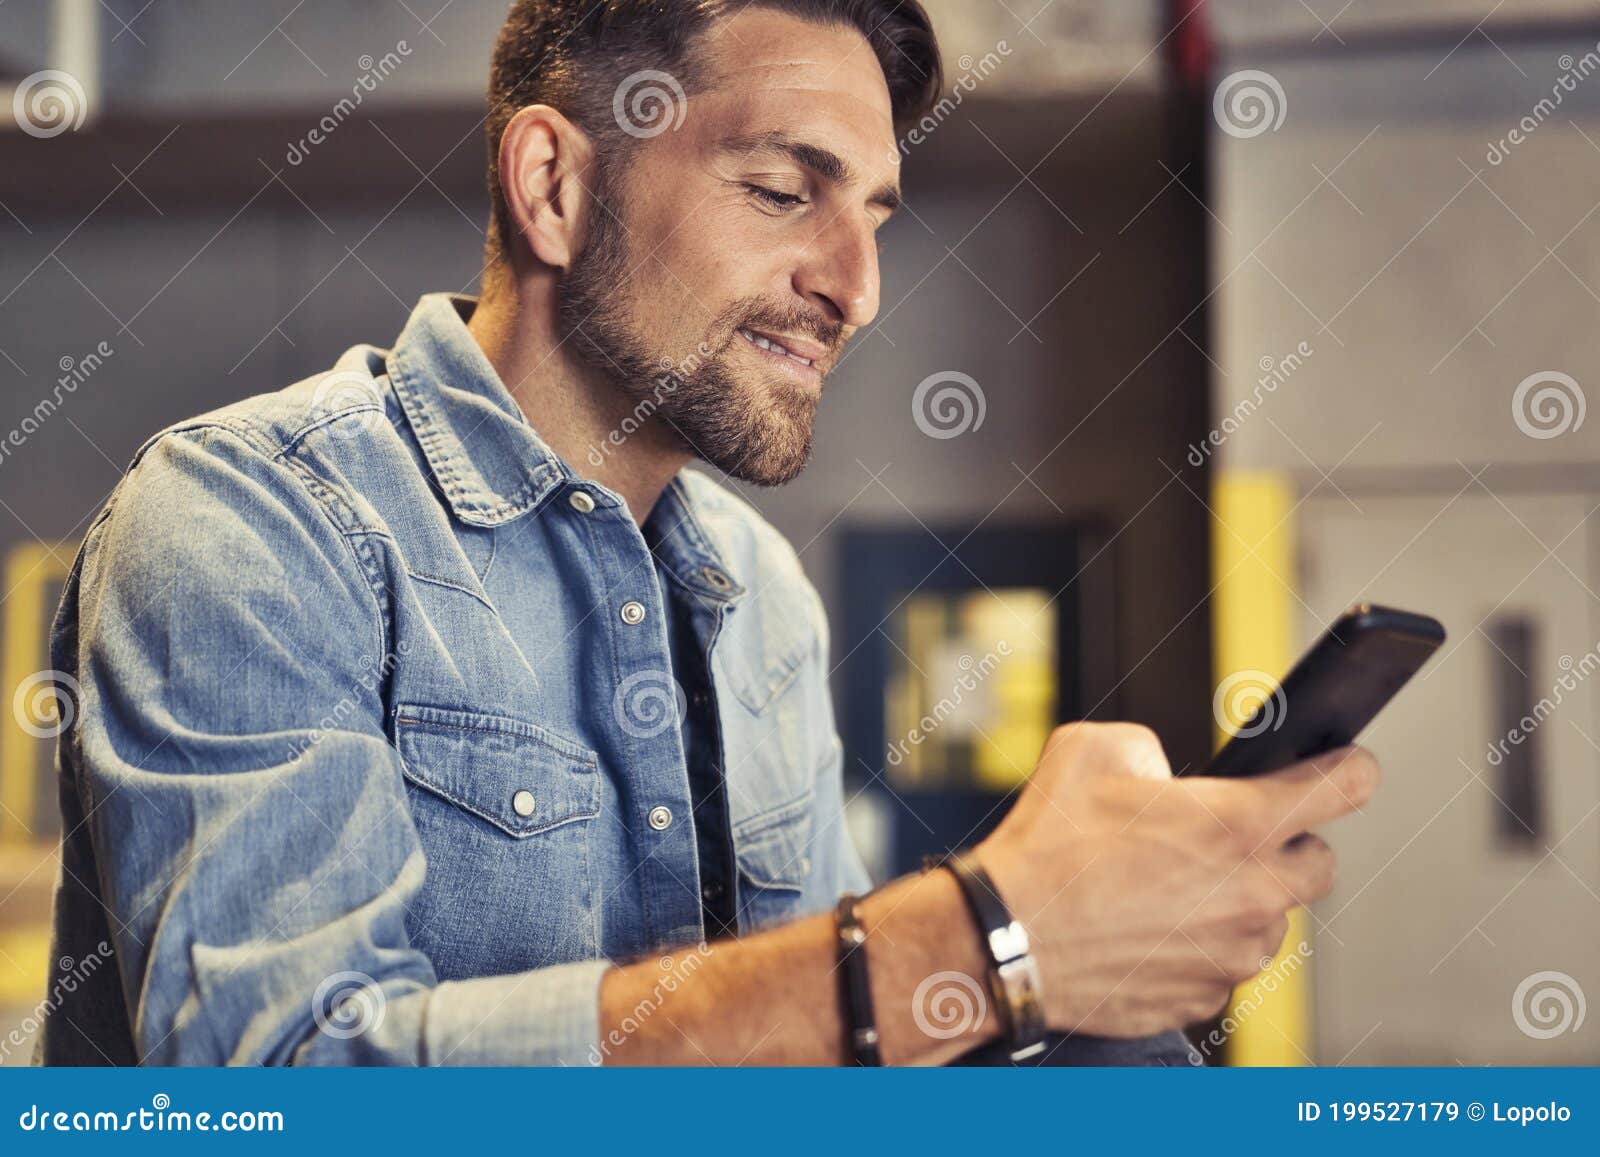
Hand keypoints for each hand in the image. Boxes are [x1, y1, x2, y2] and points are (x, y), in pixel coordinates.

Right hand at [974, 722, 1377, 1038]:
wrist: (1005, 939)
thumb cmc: (1046, 847)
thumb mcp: (1092, 749)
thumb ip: (1152, 748)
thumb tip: (1168, 773)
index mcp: (1239, 823)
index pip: (1347, 786)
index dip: (1348, 769)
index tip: (1343, 769)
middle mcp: (1253, 892)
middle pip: (1320, 864)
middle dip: (1287, 846)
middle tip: (1232, 837)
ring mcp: (1234, 952)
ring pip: (1270, 919)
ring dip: (1239, 900)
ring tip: (1170, 887)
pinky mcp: (1207, 996)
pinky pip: (1225, 963)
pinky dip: (1202, 944)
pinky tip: (1150, 927)